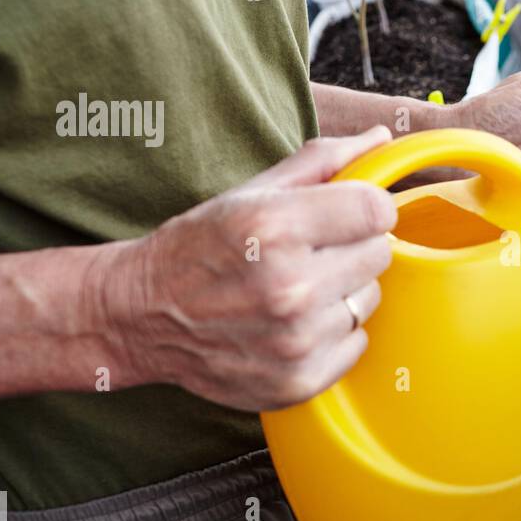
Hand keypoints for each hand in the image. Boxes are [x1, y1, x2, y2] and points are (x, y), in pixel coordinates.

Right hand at [105, 127, 396, 410]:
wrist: (140, 316)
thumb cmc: (198, 247)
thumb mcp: (250, 193)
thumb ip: (321, 162)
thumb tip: (380, 140)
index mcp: (273, 228)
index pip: (377, 210)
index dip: (366, 207)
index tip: (346, 213)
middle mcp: (288, 287)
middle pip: (379, 254)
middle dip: (352, 247)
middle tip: (311, 252)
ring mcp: (295, 340)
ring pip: (369, 299)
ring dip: (343, 292)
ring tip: (297, 289)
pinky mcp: (300, 381)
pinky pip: (356, 342)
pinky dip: (332, 333)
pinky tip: (293, 324)